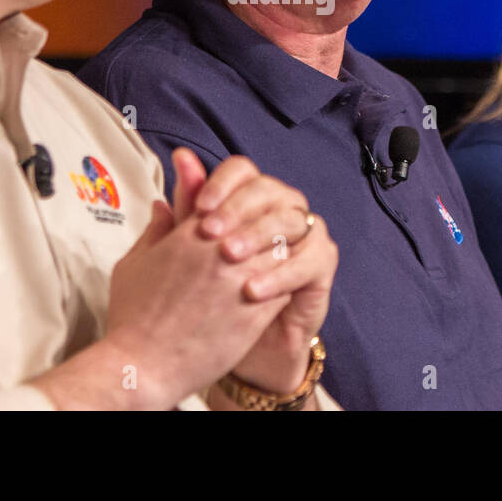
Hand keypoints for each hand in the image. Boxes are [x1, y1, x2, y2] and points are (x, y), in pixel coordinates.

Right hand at [102, 154, 294, 408]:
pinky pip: (287, 284)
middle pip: (263, 217)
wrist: (143, 366)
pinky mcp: (256, 312)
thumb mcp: (134, 262)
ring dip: (280, 249)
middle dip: (267, 221)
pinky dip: (285, 281)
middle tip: (268, 231)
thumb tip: (163, 204)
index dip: (240, 203)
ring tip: (274, 258)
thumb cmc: (133, 318)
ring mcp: (241, 280)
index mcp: (191, 233)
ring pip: (282, 247)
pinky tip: (276, 288)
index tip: (240, 215)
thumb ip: (155, 229)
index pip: (231, 198)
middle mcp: (220, 250)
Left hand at [179, 151, 338, 397]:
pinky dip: (280, 274)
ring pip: (292, 219)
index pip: (242, 170)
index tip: (199, 207)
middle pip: (269, 188)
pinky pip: (310, 260)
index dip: (222, 182)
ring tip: (228, 259)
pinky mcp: (321, 266)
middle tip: (209, 233)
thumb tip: (180, 156)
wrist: (233, 344)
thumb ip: (188, 206)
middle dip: (238, 207)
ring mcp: (305, 234)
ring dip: (258, 236)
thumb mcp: (192, 249)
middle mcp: (281, 208)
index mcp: (249, 198)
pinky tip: (251, 291)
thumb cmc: (210, 293)